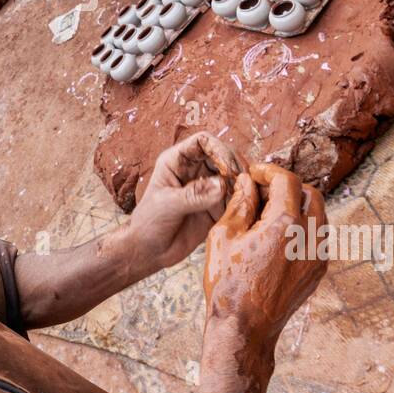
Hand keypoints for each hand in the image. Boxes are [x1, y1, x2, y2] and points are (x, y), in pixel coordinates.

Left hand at [127, 133, 246, 271]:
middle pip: (224, 156)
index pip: (203, 141)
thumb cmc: (148, 223)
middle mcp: (194, 170)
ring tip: (245, 198)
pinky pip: (235, 198)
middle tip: (242, 184)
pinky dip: (243, 201)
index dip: (219, 150)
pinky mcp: (216, 207)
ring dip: (242, 184)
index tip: (228, 169)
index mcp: (177, 161)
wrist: (149, 251)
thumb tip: (222, 185)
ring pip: (233, 177)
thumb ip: (194, 195)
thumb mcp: (167, 205)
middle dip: (236, 167)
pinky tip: (243, 209)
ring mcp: (207, 188)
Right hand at [203, 161, 326, 356]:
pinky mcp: (319, 270)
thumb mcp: (223, 236)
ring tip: (269, 212)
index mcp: (285, 224)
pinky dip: (302, 227)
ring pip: (319, 214)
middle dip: (287, 185)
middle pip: (310, 193)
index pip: (287, 180)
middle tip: (262, 190)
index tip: (253, 174)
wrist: (245, 328)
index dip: (268, 171)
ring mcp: (318, 255)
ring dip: (298, 205)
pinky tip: (277, 235)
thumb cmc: (228, 284)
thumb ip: (240, 203)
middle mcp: (309, 238)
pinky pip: (317, 237)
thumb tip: (247, 182)